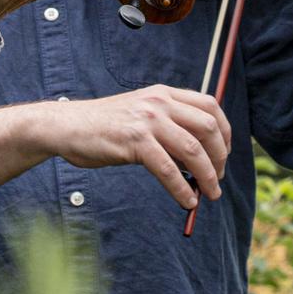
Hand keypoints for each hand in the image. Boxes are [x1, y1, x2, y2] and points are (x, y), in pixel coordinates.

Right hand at [30, 86, 233, 209]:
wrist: (67, 126)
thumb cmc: (104, 126)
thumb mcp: (141, 114)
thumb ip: (168, 125)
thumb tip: (198, 158)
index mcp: (163, 93)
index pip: (210, 105)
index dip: (225, 132)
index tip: (224, 154)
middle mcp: (160, 102)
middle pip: (208, 127)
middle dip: (220, 157)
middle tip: (218, 178)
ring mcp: (147, 120)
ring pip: (192, 149)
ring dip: (208, 176)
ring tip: (210, 194)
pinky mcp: (134, 141)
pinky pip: (168, 169)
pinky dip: (182, 188)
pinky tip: (187, 200)